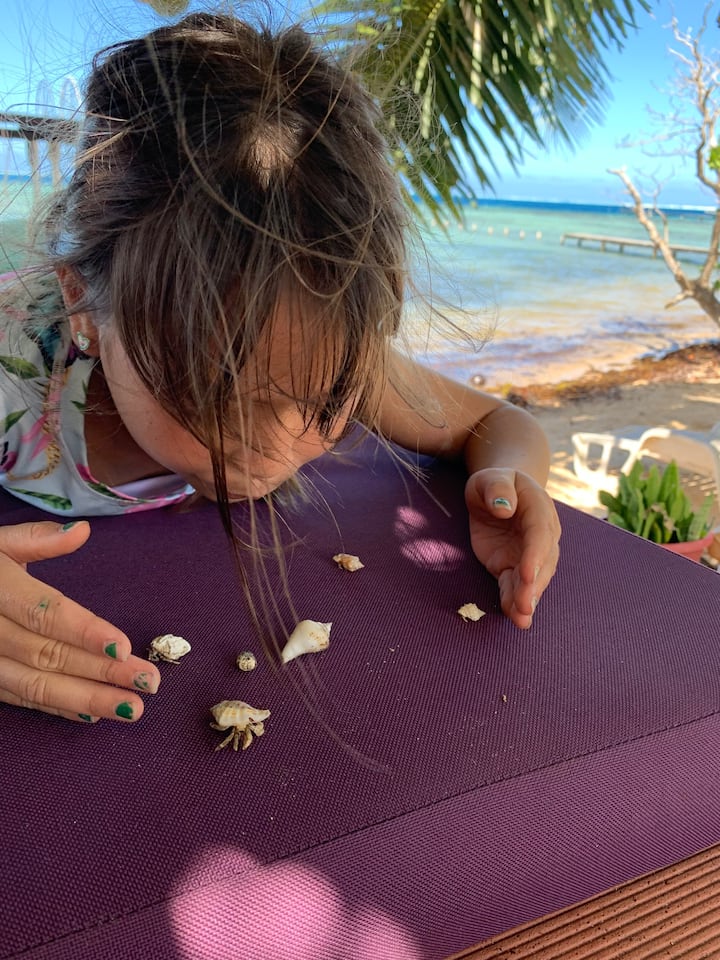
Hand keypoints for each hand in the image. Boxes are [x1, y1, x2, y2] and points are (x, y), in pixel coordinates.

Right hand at [0, 520, 159, 722]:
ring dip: (86, 699)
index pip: (43, 613)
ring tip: (131, 707)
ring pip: (35, 684)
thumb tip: (82, 530)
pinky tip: (93, 714)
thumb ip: (36, 539)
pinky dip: (57, 707)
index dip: (84, 631)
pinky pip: (20, 697)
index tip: (124, 647)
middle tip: (148, 682)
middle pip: (47, 654)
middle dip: (101, 672)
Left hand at [465, 468, 560, 628]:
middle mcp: (542, 535)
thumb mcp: (491, 477)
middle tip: (524, 606)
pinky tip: (515, 618)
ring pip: (533, 580)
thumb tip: (503, 507)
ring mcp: (530, 554)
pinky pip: (516, 586)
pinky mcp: (513, 566)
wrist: (499, 493)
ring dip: (527, 600)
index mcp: (539, 509)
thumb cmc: (495, 483)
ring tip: (521, 620)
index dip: (535, 555)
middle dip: (533, 586)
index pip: (540, 534)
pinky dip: (514, 602)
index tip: (526, 573)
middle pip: (542, 563)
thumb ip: (497, 488)